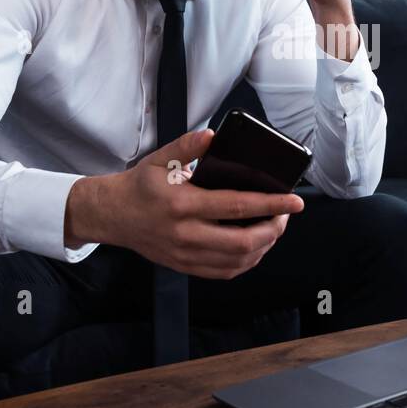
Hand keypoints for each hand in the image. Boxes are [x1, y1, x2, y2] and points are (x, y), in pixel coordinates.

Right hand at [64, 129, 303, 279]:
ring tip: (273, 228)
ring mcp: (186, 254)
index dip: (271, 204)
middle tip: (284, 215)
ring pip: (237, 261)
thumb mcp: (160, 159)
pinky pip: (224, 272)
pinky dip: (246, 262)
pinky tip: (254, 247)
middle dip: (273, 229)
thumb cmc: (139, 187)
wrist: (112, 216)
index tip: (294, 201)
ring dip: (263, 247)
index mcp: (183, 204)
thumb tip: (212, 135)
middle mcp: (186, 233)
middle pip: (243, 241)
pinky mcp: (185, 266)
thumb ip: (187, 146)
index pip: (237, 206)